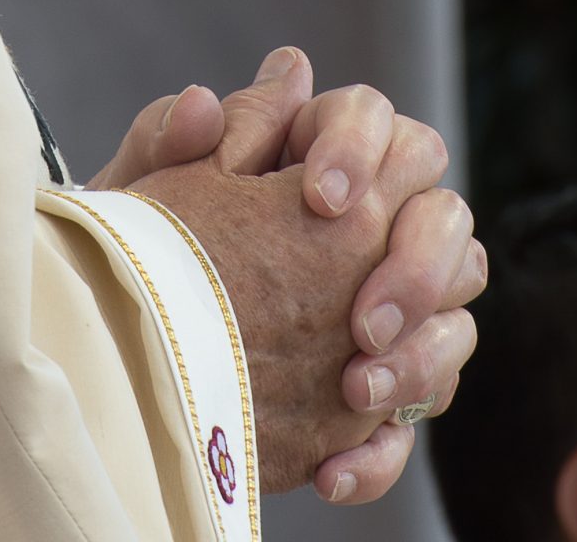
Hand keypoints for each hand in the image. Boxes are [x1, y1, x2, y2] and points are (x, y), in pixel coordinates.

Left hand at [88, 52, 484, 502]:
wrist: (122, 339)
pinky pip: (413, 418)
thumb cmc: (134, 244)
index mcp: (312, 151)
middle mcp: (370, 220)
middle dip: (417, 266)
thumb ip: (164, 141)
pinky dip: (377, 451)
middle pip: (444, 215)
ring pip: (454, 316)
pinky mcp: (379, 386)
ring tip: (354, 392)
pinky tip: (331, 472)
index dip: (361, 149)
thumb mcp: (133, 196)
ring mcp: (388, 306)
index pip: (374, 118)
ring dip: (418, 358)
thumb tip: (205, 103)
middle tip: (362, 320)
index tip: (320, 198)